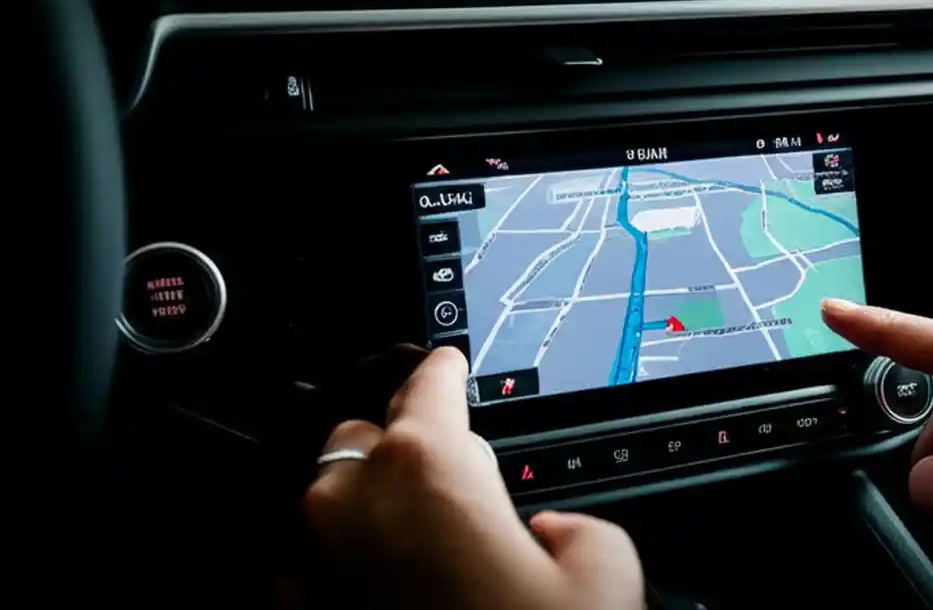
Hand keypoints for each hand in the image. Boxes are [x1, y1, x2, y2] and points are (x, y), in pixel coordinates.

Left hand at [303, 347, 644, 609]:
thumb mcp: (607, 576)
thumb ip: (580, 529)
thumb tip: (552, 534)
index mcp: (427, 468)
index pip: (428, 382)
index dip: (444, 367)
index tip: (445, 364)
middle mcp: (350, 503)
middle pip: (362, 436)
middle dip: (400, 447)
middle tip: (452, 487)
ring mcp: (308, 565)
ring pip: (328, 503)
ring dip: (369, 510)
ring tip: (426, 554)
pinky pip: (314, 569)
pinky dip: (347, 570)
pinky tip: (395, 601)